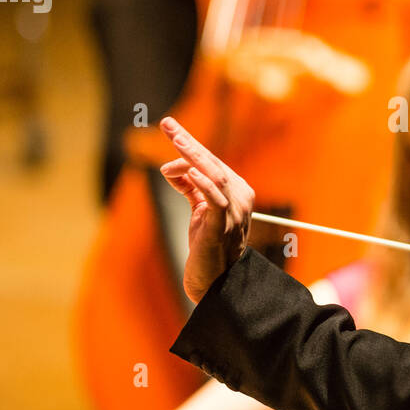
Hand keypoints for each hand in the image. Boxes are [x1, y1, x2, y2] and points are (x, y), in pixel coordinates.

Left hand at [158, 116, 254, 302]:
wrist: (215, 283)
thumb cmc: (208, 247)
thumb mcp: (199, 211)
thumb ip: (189, 188)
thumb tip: (171, 168)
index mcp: (237, 192)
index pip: (211, 161)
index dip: (189, 143)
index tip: (169, 126)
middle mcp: (241, 199)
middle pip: (213, 163)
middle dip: (188, 143)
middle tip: (168, 125)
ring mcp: (235, 213)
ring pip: (216, 176)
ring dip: (194, 157)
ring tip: (176, 140)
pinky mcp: (222, 228)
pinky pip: (217, 201)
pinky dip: (204, 184)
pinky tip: (190, 170)